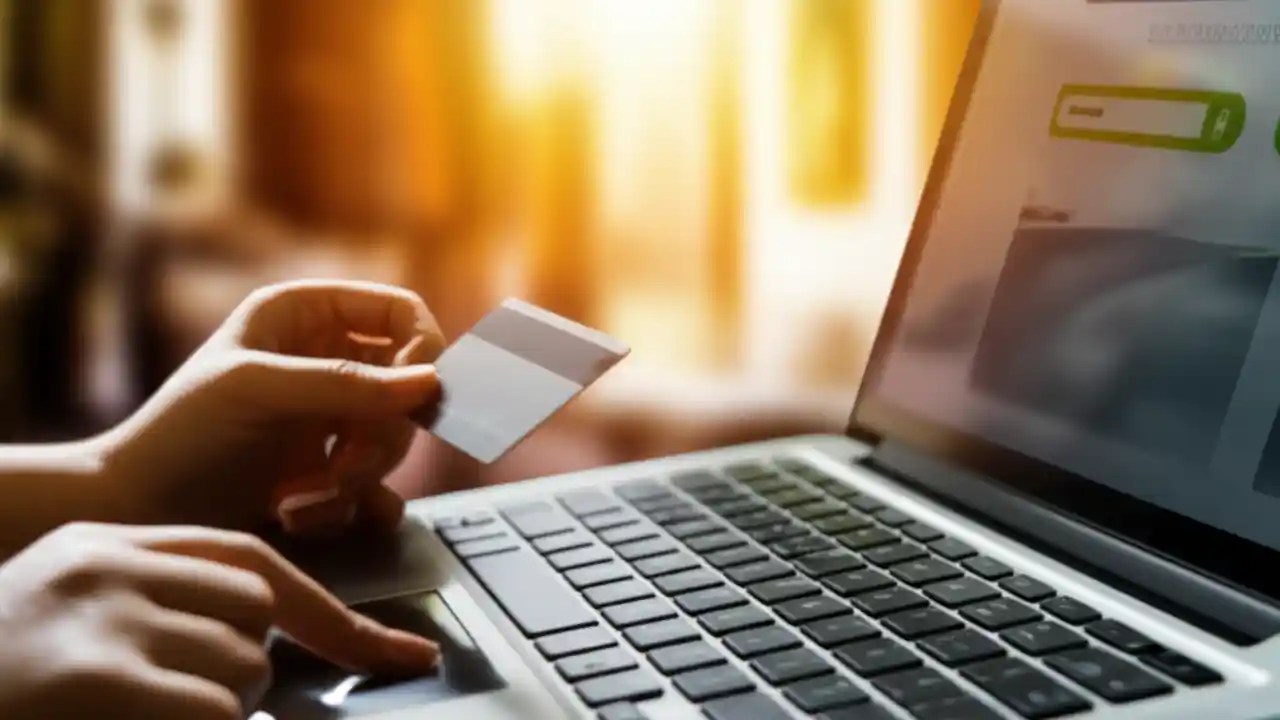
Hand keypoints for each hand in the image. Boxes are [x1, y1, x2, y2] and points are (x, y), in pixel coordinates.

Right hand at [0, 523, 437, 719]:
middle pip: (258, 620)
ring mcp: (98, 618)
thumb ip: (164, 611)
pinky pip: (212, 713)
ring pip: (241, 673)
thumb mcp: (81, 618)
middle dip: (242, 673)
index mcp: (108, 547)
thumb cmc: (8, 676)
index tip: (407, 653)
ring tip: (129, 710)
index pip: (255, 568)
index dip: (338, 618)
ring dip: (211, 711)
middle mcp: (108, 565)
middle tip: (169, 698)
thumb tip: (260, 639)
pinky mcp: (91, 675)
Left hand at [102, 280, 445, 535]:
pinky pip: (376, 485)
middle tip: (345, 468)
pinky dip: (351, 506)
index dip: (422, 349)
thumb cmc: (180, 434)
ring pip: (396, 439)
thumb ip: (346, 383)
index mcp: (305, 315)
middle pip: (407, 386)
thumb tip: (430, 383)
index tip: (419, 397)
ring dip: (360, 477)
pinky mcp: (328, 468)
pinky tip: (305, 514)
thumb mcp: (259, 391)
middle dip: (381, 435)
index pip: (400, 312)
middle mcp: (324, 361)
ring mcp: (329, 417)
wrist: (136, 511)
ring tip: (305, 499)